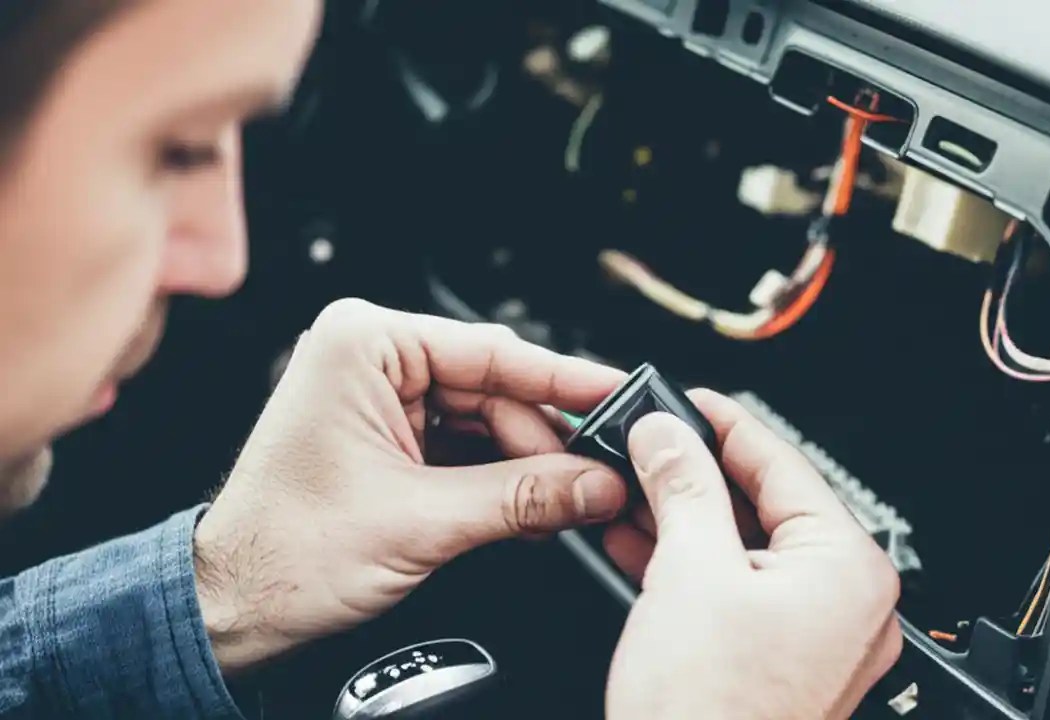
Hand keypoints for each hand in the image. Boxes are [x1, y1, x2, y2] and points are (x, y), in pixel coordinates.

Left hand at [192, 299, 629, 672]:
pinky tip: (535, 507)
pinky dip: (501, 480)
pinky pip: (466, 446)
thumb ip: (522, 497)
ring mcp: (380, 399)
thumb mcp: (422, 521)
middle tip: (600, 477)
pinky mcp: (389, 437)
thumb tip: (595, 483)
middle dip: (547, 441)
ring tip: (571, 501)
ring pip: (488, 421)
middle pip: (496, 389)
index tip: (617, 393)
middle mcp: (370, 360)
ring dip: (528, 466)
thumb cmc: (281, 553)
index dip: (564, 379)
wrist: (231, 608)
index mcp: (362, 345)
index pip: (491, 351)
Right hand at [603, 391, 901, 719]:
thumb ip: (681, 486)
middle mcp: (845, 605)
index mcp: (848, 571)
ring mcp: (814, 640)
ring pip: (745, 550)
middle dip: (695, 473)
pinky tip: (640, 540)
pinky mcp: (777, 665)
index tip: (682, 400)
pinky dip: (690, 565)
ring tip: (632, 484)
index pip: (784, 464)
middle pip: (765, 506)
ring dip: (685, 516)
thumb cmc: (712, 718)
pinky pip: (736, 593)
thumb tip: (668, 433)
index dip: (724, 423)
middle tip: (648, 440)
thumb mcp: (689, 572)